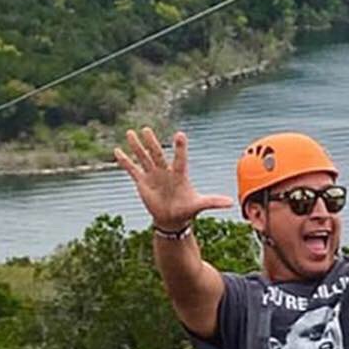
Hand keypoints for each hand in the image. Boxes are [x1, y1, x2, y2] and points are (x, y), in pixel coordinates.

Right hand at [114, 127, 233, 230]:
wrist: (171, 219)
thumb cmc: (186, 210)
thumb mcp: (199, 206)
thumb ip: (213, 202)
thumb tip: (231, 203)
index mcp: (179, 174)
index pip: (180, 158)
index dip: (180, 148)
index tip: (180, 134)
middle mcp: (165, 171)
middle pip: (157, 154)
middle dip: (151, 143)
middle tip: (146, 129)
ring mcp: (152, 175)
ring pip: (143, 158)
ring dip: (136, 146)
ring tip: (130, 133)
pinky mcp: (142, 182)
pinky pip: (132, 169)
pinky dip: (125, 161)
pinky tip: (117, 151)